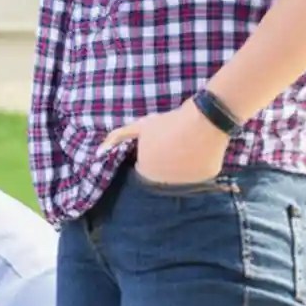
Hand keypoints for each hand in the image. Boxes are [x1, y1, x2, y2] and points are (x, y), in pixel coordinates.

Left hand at [98, 97, 232, 185]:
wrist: (207, 119)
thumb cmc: (169, 124)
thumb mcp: (141, 127)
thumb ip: (117, 138)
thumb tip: (98, 152)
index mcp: (146, 175)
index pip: (139, 179)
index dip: (143, 167)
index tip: (149, 157)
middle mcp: (165, 186)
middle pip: (158, 184)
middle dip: (159, 173)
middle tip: (167, 156)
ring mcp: (187, 186)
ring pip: (177, 186)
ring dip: (177, 176)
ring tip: (182, 157)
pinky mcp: (205, 183)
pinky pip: (196, 182)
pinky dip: (195, 174)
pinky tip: (196, 160)